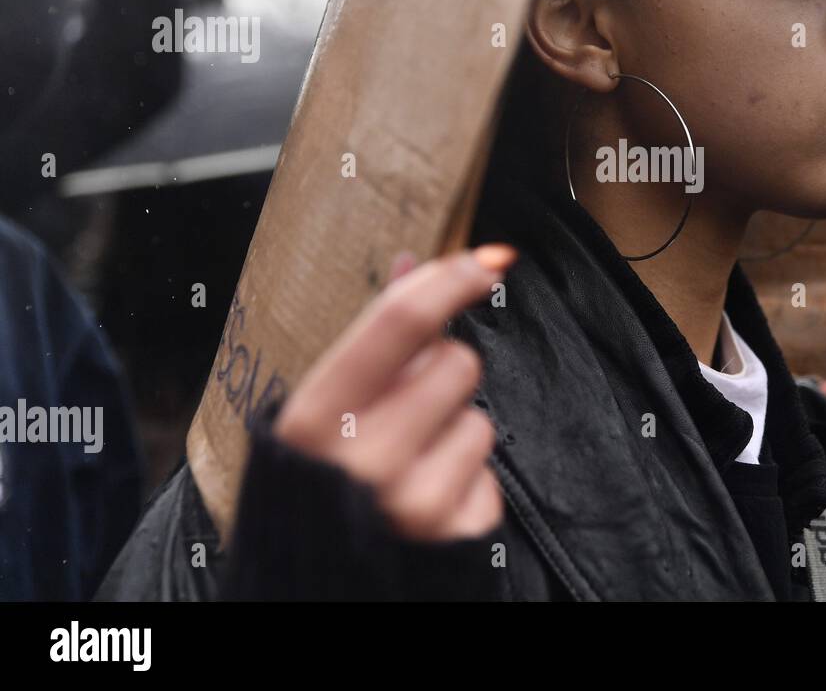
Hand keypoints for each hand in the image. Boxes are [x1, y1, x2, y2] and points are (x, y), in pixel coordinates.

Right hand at [272, 245, 515, 542]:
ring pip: (480, 416)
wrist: (317, 586)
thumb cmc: (321, 485)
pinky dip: (467, 477)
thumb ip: (372, 338)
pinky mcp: (461, 534)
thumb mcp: (323, 412)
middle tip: (405, 413)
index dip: (451, 278)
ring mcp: (416, 504)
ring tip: (412, 463)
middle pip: (456, 361)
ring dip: (454, 429)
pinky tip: (430, 497)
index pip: (400, 320)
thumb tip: (415, 262)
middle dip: (440, 375)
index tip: (489, 260)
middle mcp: (364, 462)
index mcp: (313, 420)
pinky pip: (491, 469)